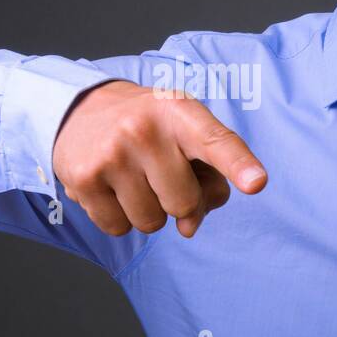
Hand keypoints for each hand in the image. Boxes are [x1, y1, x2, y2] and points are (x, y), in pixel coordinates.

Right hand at [52, 80, 266, 237]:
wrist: (79, 109)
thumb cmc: (149, 128)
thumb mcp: (185, 133)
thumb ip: (206, 178)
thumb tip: (189, 227)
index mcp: (179, 112)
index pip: (215, 141)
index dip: (238, 164)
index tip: (257, 182)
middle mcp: (144, 130)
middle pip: (183, 204)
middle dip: (179, 203)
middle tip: (161, 175)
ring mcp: (111, 154)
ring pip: (150, 222)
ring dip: (147, 211)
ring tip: (134, 178)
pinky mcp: (84, 178)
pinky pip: (118, 228)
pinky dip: (120, 217)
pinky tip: (111, 187)